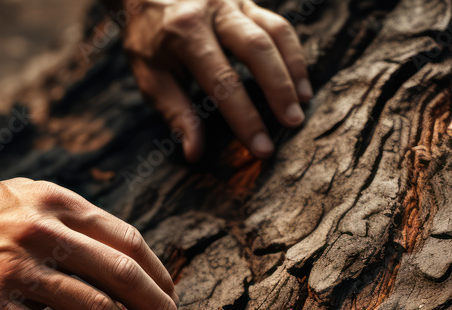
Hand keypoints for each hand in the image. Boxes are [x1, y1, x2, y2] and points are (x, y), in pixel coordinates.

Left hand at [119, 0, 311, 160]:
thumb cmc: (148, 38)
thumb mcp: (150, 75)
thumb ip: (175, 112)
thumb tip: (195, 152)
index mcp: (184, 31)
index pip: (222, 81)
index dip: (245, 117)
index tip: (262, 148)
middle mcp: (213, 10)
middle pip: (257, 49)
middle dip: (278, 89)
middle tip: (293, 123)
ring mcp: (233, 1)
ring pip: (274, 33)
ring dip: (293, 69)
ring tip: (303, 102)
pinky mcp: (247, 0)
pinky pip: (278, 25)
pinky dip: (293, 53)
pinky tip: (300, 80)